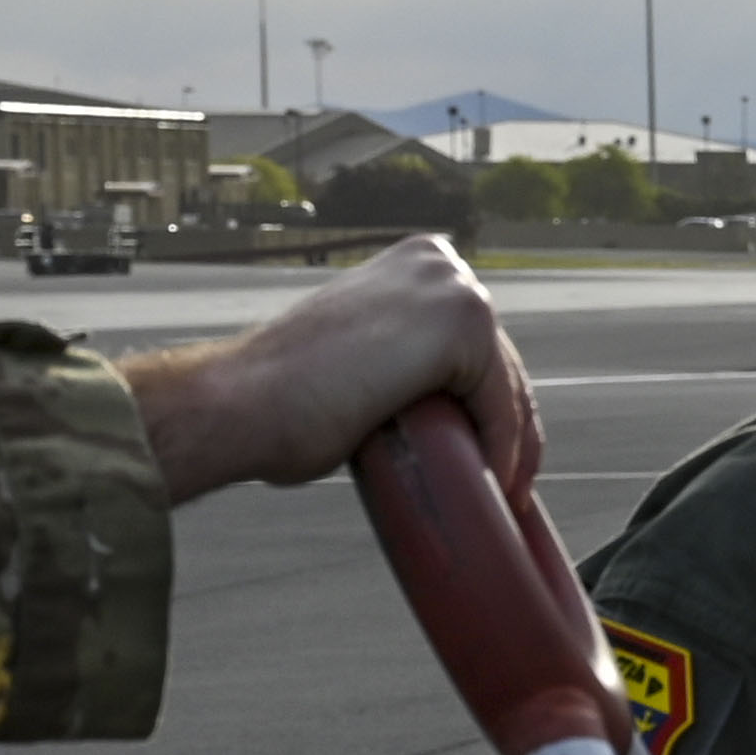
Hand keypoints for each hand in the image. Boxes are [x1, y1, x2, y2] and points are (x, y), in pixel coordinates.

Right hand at [126, 237, 535, 502]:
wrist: (242, 401)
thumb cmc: (281, 397)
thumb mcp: (356, 357)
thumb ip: (397, 355)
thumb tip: (427, 391)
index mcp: (412, 263)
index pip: (474, 346)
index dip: (490, 406)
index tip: (492, 457)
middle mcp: (438, 262)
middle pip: (498, 363)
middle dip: (509, 425)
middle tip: (507, 482)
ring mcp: (452, 286)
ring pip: (505, 386)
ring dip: (513, 444)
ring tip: (506, 492)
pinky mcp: (464, 322)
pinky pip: (501, 405)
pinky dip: (505, 449)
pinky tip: (499, 485)